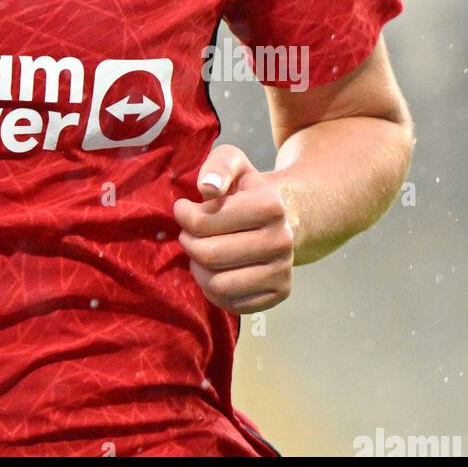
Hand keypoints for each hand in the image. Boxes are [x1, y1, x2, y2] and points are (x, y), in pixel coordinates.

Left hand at [172, 145, 294, 313]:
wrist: (280, 218)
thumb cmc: (245, 190)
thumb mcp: (232, 163)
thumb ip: (218, 165)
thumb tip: (208, 187)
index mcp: (270, 205)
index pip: (204, 222)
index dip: (184, 215)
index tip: (184, 208)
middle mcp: (282, 240)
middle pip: (209, 255)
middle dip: (189, 243)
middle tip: (189, 233)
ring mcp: (283, 270)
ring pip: (219, 284)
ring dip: (199, 268)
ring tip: (200, 251)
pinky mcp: (279, 294)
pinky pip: (231, 303)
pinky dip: (213, 289)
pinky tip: (215, 269)